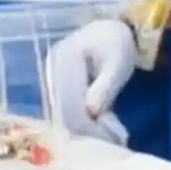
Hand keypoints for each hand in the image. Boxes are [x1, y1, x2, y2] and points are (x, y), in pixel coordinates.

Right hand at [46, 19, 137, 146]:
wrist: (114, 29)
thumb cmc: (118, 43)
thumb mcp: (117, 64)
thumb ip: (104, 87)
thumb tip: (90, 112)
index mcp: (64, 60)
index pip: (68, 100)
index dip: (85, 123)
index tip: (106, 138)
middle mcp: (52, 69)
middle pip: (62, 107)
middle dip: (85, 128)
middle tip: (110, 140)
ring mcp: (54, 75)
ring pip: (63, 109)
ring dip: (83, 125)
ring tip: (108, 134)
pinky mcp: (59, 82)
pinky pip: (66, 105)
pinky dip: (82, 117)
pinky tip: (99, 124)